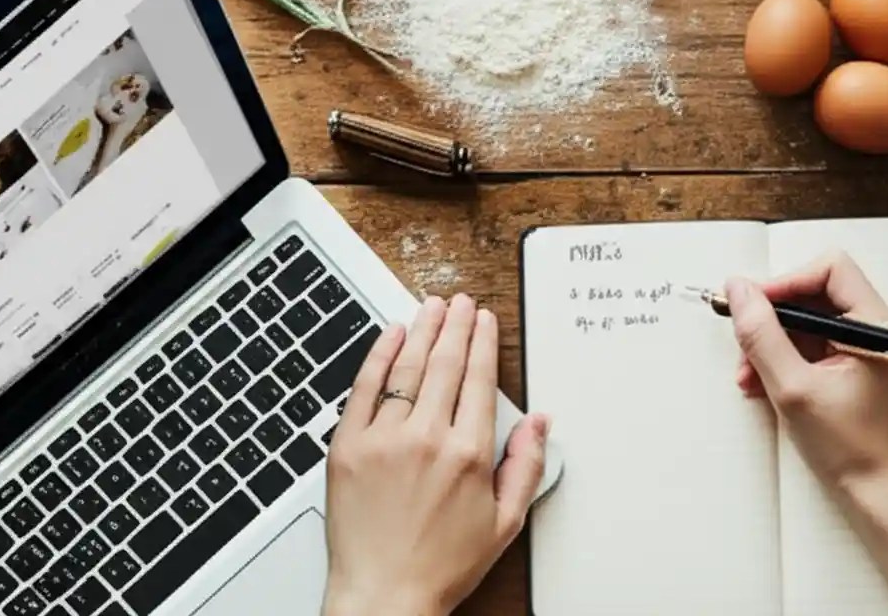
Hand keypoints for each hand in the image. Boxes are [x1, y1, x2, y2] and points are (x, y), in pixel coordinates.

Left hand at [322, 295, 550, 615]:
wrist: (384, 595)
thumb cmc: (441, 565)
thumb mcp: (505, 523)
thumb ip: (527, 467)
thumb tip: (540, 423)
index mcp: (468, 454)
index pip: (478, 379)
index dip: (482, 342)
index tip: (484, 321)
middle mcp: (426, 438)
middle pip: (444, 363)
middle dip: (455, 324)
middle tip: (460, 302)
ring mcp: (383, 439)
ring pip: (406, 367)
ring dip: (422, 329)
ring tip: (431, 305)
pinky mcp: (347, 446)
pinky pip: (364, 387)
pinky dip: (379, 355)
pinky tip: (391, 334)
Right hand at [725, 250, 887, 493]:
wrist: (875, 493)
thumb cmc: (849, 447)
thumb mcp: (793, 387)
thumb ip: (762, 335)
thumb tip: (738, 290)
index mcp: (876, 326)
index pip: (830, 270)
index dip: (785, 282)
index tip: (751, 305)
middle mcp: (874, 330)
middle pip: (813, 294)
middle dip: (771, 318)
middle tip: (742, 343)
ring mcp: (863, 348)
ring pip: (805, 322)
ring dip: (770, 343)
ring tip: (748, 375)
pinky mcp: (851, 366)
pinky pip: (808, 346)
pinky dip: (782, 359)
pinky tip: (761, 383)